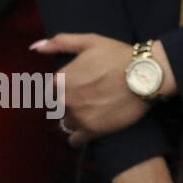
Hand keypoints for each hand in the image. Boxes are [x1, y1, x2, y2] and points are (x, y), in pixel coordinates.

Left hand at [30, 33, 150, 143]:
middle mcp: (64, 100)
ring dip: (76, 118)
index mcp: (60, 80)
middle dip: (70, 103)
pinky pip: (74, 140)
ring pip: (66, 122)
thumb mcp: (89, 42)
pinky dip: (78, 137)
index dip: (65, 88)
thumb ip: (60, 43)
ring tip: (93, 110)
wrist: (147, 75)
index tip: (79, 86)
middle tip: (89, 97)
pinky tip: (87, 130)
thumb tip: (36, 47)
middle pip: (59, 107)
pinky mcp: (91, 131)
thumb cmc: (118, 56)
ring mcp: (77, 116)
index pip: (51, 90)